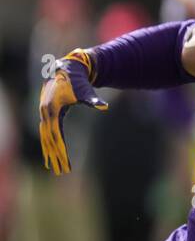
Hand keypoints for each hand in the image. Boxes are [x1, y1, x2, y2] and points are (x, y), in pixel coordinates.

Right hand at [39, 50, 107, 175]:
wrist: (67, 68)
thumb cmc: (78, 81)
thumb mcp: (85, 91)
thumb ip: (93, 100)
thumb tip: (104, 106)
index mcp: (53, 110)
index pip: (56, 136)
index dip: (61, 151)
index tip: (66, 163)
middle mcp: (46, 113)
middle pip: (49, 140)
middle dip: (55, 156)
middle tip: (62, 171)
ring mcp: (44, 112)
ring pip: (45, 137)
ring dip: (49, 152)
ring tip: (55, 166)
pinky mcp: (47, 112)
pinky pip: (46, 131)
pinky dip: (48, 142)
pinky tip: (52, 151)